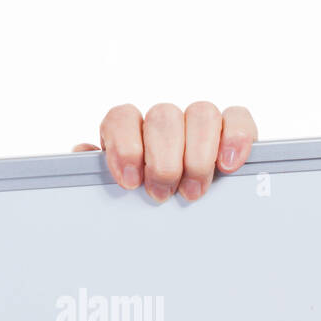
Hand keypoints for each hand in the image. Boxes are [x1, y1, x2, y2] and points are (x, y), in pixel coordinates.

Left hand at [72, 102, 256, 202]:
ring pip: (201, 113)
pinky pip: (237, 117)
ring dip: (197, 155)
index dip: (125, 146)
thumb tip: (83, 153)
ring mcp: (198, 122)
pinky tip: (227, 165)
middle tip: (161, 193)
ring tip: (192, 190)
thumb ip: (95, 171)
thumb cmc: (141, 198)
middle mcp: (162, 121)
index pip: (122, 117)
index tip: (129, 181)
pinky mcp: (232, 130)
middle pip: (163, 117)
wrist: (176, 207)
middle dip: (163, 160)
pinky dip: (234, 138)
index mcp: (128, 130)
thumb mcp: (116, 189)